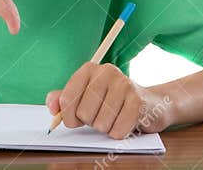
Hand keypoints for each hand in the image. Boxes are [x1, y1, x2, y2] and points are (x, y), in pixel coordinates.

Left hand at [45, 63, 171, 138]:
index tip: (74, 120)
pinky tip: (124, 122)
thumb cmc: (112, 101)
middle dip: (90, 123)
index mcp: (89, 69)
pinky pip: (118, 130)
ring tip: (114, 117)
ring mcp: (124, 84)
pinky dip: (119, 133)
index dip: (68, 117)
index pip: (67, 99)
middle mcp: (106, 71)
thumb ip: (65, 99)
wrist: (150, 102)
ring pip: (101, 123)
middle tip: (100, 117)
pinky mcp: (138, 101)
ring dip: (106, 128)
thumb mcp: (86, 96)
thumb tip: (52, 107)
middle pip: (84, 113)